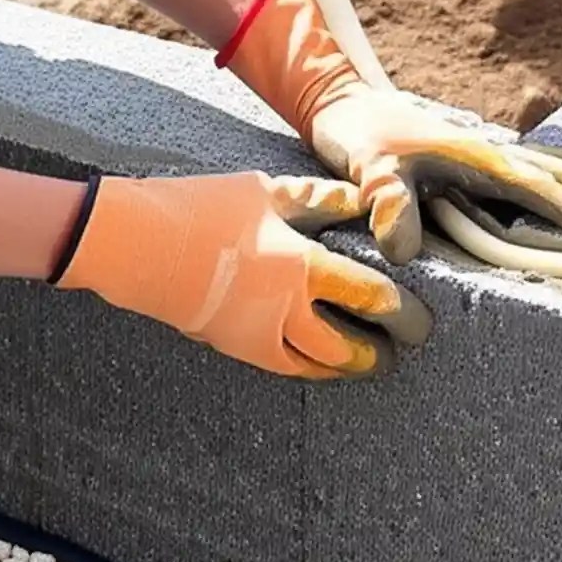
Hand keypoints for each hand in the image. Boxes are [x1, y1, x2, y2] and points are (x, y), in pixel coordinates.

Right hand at [51, 171, 431, 379]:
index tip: (422, 317)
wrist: (139, 247)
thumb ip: (320, 201)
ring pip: (323, 368)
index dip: (405, 312)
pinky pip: (289, 369)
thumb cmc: (203, 209)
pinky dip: (316, 369)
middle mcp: (288, 311)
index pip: (372, 298)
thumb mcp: (267, 192)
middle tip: (408, 345)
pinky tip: (327, 362)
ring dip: (355, 367)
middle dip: (389, 349)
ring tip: (374, 359)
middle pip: (354, 346)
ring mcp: (261, 336)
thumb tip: (363, 200)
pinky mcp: (238, 347)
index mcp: (302, 267)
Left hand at [219, 0, 561, 263]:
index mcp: (467, 154)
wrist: (342, 104)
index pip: (520, 181)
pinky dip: (549, 168)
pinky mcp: (468, 155)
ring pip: (537, 162)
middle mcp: (481, 150)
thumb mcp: (368, 169)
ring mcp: (477, 150)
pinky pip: (520, 163)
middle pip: (543, 169)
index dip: (553, 202)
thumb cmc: (358, 136)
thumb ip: (387, 204)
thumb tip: (402, 249)